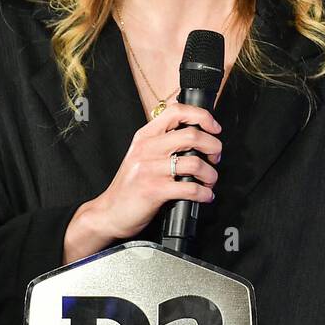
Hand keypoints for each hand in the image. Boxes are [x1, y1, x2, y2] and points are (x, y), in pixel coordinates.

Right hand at [63, 102, 221, 261]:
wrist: (109, 212)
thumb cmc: (130, 186)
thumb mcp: (141, 155)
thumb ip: (163, 143)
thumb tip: (197, 137)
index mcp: (145, 136)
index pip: (176, 111)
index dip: (202, 116)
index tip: (214, 128)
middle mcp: (147, 149)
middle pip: (192, 135)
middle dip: (213, 146)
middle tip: (215, 157)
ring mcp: (150, 169)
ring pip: (195, 163)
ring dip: (211, 175)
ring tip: (209, 182)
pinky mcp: (154, 190)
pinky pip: (190, 188)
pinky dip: (204, 194)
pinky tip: (205, 196)